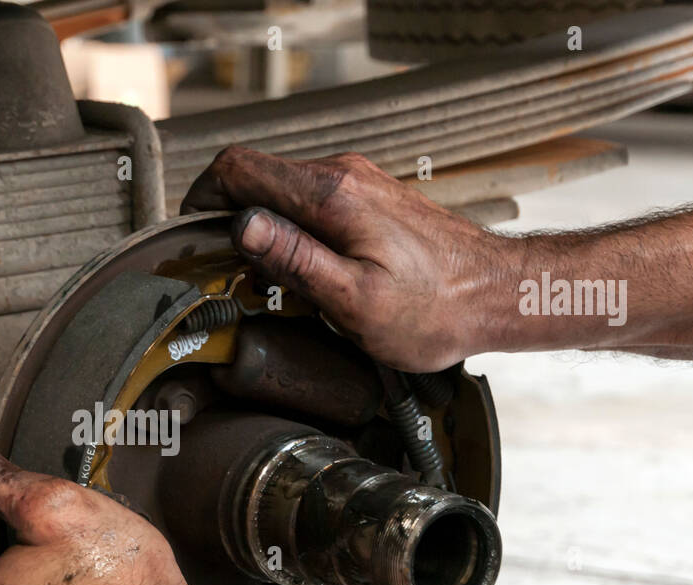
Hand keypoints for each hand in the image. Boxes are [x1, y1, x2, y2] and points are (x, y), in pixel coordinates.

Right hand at [182, 146, 513, 371]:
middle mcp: (343, 176)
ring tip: (266, 280)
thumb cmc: (435, 309)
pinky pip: (310, 203)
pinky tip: (302, 272)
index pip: (239, 168)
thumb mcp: (354, 301)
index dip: (203, 199)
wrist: (496, 295)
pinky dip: (292, 232)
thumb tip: (243, 227)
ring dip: (262, 229)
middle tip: (228, 271)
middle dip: (230, 219)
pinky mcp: (369, 198)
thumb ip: (295, 259)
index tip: (195, 237)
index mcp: (332, 196)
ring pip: (282, 191)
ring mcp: (358, 183)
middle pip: (256, 177)